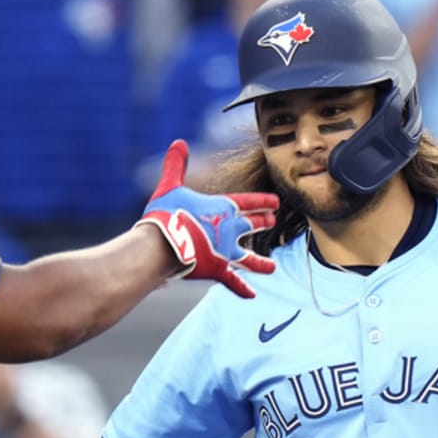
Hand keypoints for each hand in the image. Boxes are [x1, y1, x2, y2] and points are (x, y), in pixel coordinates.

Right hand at [140, 139, 277, 298]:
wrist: (160, 245)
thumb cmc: (165, 214)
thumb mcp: (169, 186)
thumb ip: (175, 165)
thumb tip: (178, 142)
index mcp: (222, 208)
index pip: (248, 203)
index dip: (262, 202)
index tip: (276, 202)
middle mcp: (229, 229)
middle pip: (252, 226)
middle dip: (263, 223)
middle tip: (273, 221)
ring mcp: (225, 251)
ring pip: (249, 258)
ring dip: (261, 262)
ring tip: (273, 267)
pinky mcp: (217, 270)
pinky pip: (233, 281)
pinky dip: (241, 288)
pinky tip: (252, 294)